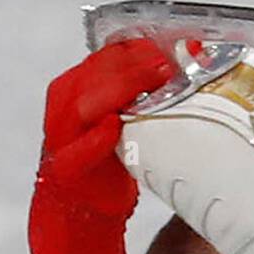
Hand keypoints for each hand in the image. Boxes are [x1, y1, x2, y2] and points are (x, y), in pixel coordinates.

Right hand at [34, 39, 177, 220]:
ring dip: (120, 89)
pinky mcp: (65, 169)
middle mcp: (66, 105)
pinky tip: (114, 126)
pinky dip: (96, 138)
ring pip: (85, 103)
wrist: (79, 209)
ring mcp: (62, 136)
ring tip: (154, 81)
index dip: (140, 47)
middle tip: (169, 62)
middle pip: (98, 72)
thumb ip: (141, 97)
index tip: (171, 43)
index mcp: (78, 86)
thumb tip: (190, 73)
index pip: (108, 56)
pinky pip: (79, 150)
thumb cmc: (106, 163)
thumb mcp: (125, 123)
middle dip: (135, 65)